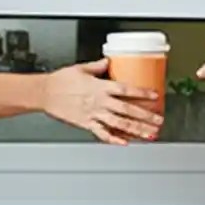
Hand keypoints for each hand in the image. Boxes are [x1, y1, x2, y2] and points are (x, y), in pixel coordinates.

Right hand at [42, 59, 162, 145]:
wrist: (45, 93)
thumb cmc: (61, 81)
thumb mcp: (81, 68)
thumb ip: (98, 66)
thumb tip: (108, 61)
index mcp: (100, 86)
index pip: (126, 89)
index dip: (142, 92)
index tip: (155, 96)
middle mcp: (100, 101)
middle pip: (128, 109)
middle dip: (145, 116)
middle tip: (158, 120)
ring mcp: (94, 114)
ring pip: (119, 123)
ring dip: (136, 130)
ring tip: (149, 134)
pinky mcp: (86, 124)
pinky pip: (102, 133)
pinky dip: (114, 139)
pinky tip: (125, 143)